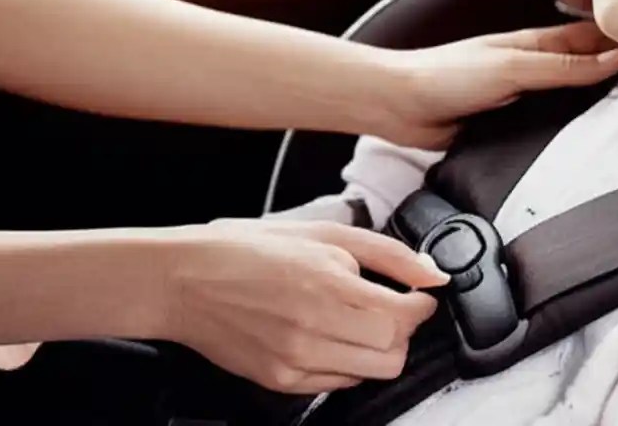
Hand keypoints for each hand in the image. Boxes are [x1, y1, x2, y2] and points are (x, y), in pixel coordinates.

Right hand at [160, 219, 447, 393]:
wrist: (184, 280)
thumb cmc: (248, 249)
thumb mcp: (322, 234)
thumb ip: (387, 254)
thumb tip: (433, 275)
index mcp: (326, 284)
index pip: (404, 315)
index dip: (422, 305)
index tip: (419, 296)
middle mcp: (313, 328)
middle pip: (395, 351)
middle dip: (405, 329)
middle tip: (393, 307)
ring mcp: (296, 360)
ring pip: (373, 372)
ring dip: (381, 348)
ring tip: (362, 321)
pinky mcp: (281, 381)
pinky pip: (340, 383)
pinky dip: (350, 363)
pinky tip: (333, 336)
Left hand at [379, 20, 617, 148]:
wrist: (399, 105)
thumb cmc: (447, 75)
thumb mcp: (513, 67)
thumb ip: (562, 67)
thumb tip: (613, 60)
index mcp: (533, 45)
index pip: (588, 40)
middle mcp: (529, 69)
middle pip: (581, 70)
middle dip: (613, 76)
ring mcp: (518, 97)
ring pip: (565, 101)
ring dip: (590, 107)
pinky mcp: (505, 125)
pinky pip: (542, 128)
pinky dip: (562, 132)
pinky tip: (582, 146)